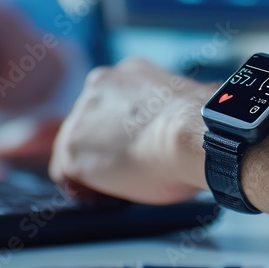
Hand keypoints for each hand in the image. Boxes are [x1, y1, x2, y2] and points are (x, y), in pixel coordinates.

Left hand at [49, 58, 212, 204]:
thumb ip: (176, 112)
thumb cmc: (201, 126)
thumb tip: (188, 126)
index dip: (125, 132)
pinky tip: (111, 195)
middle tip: (133, 168)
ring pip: (80, 148)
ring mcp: (81, 115)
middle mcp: (99, 85)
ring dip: (98, 166)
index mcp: (131, 72)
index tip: (139, 149)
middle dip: (109, 145)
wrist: (193, 135)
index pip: (116, 105)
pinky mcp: (72, 148)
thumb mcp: (189, 107)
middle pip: (93, 124)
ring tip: (126, 183)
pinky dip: (87, 188)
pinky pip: (67, 175)